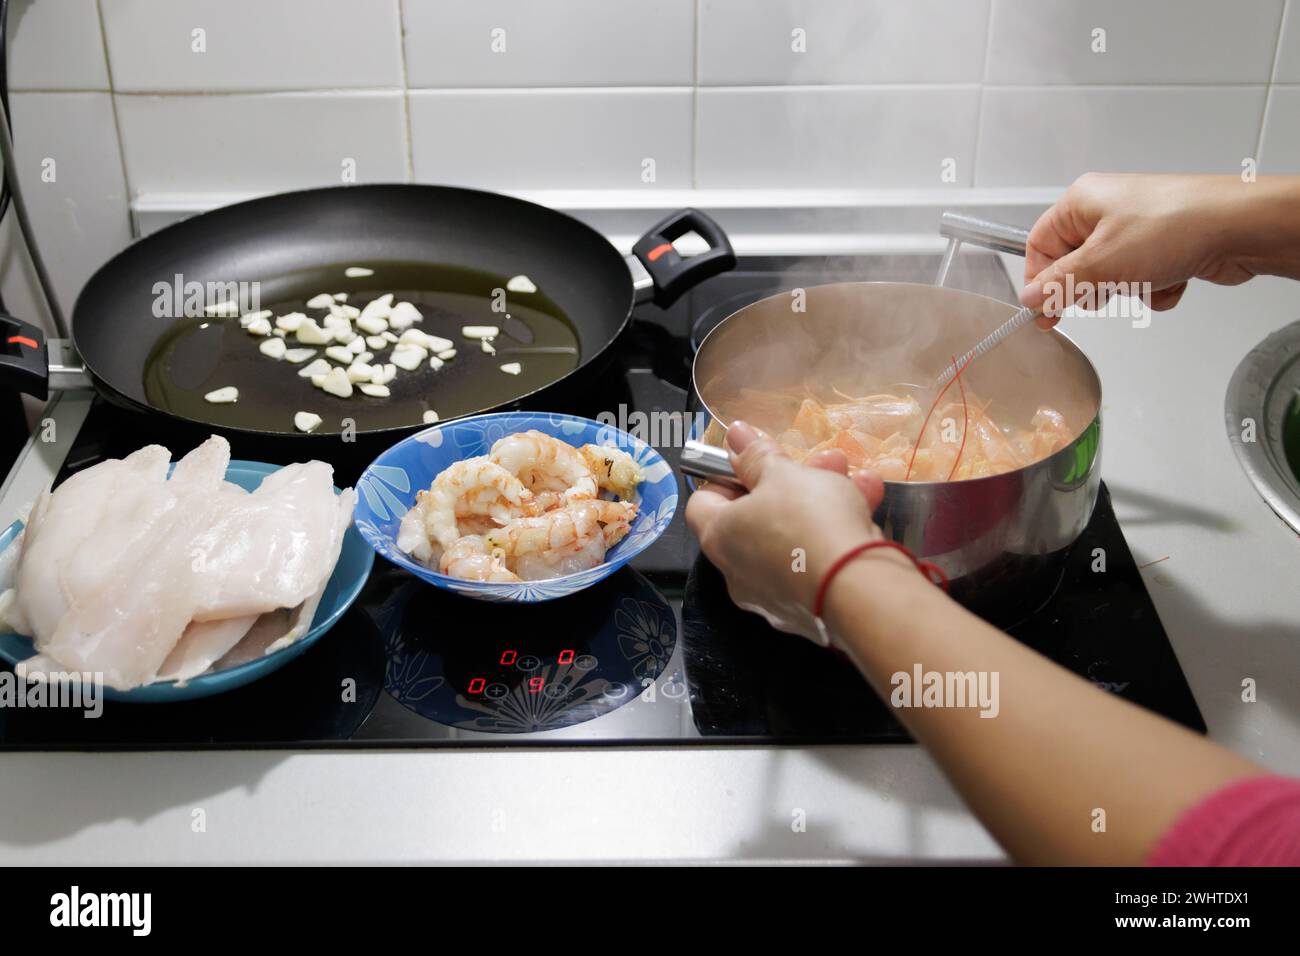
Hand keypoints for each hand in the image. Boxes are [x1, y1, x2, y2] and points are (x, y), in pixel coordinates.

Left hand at [684, 422, 914, 642]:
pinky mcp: (809, 612)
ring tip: (855, 481)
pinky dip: (837, 539)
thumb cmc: (809, 522)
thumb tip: (734, 436)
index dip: (727, 477)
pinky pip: (816, 565)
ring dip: (822, 505)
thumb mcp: (784, 475)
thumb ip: (757, 455)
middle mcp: (737, 572)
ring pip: (793, 539)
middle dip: (792, 484)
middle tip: (821, 464)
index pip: (704, 502)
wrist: (858, 590)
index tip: (756, 464)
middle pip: (757, 519)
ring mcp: (773, 596)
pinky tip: (868, 512)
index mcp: (719, 536)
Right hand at [1020, 173, 1283, 326]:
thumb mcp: (1100, 263)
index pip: (1040, 246)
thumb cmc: (1172, 228)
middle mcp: (1106, 211)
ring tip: (1146, 278)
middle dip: (1092, 286)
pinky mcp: (1162, 246)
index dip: (1041, 281)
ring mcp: (1136, 228)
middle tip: (1106, 290)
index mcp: (1081, 203)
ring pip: (1109, 276)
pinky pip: (1142, 279)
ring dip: (1126, 289)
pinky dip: (1154, 288)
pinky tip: (1172, 279)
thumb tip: (1030, 298)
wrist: (1239, 227)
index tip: (1046, 312)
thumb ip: (1058, 285)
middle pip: (1074, 265)